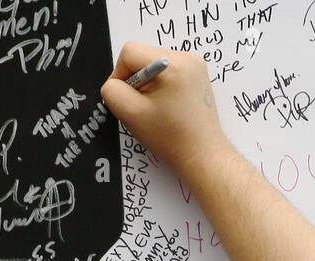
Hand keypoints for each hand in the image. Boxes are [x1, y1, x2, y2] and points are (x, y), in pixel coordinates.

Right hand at [100, 42, 230, 180]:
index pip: (129, 52)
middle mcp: (187, 56)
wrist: (201, 153)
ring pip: (155, 64)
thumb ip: (113, 92)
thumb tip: (114, 82)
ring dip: (149, 84)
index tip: (127, 99)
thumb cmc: (169, 136)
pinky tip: (168, 105)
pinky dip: (162, 85)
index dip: (119, 75)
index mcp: (171, 63)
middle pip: (143, 56)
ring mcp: (195, 64)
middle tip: (144, 107)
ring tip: (158, 108)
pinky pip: (169, 71)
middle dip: (137, 80)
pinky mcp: (198, 74)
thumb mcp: (131, 114)